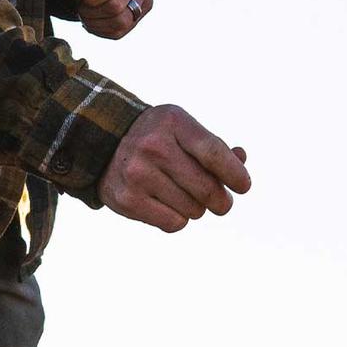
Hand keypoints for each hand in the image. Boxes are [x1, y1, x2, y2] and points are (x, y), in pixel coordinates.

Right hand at [97, 105, 250, 232]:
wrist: (104, 145)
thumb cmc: (158, 139)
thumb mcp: (183, 130)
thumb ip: (214, 147)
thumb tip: (240, 160)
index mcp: (173, 122)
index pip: (213, 153)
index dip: (235, 174)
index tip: (243, 187)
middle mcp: (154, 147)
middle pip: (207, 189)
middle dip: (221, 201)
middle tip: (221, 202)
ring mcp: (138, 174)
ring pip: (193, 210)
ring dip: (197, 209)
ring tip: (184, 196)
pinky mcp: (128, 200)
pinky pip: (174, 224)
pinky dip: (179, 220)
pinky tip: (168, 206)